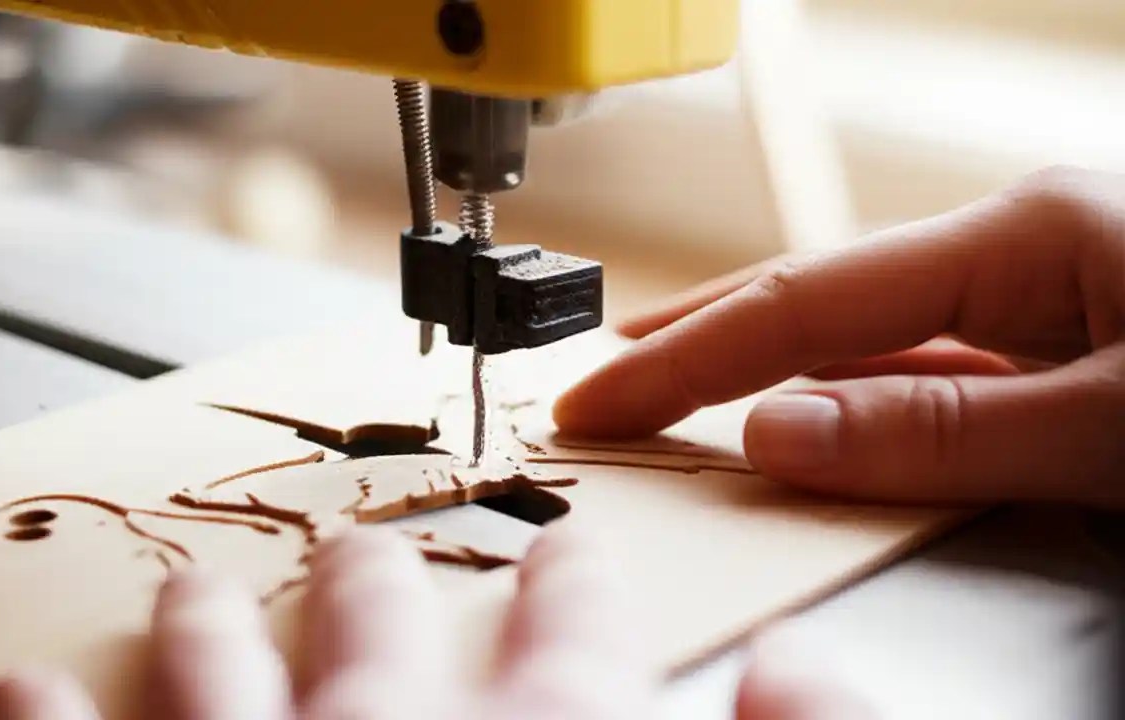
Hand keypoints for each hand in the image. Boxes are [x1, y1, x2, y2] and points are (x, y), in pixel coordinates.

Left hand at [0, 524, 870, 718]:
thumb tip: (805, 680)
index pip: (573, 644)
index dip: (576, 592)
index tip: (566, 553)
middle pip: (382, 636)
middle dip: (378, 586)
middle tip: (366, 550)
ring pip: (221, 681)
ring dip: (209, 632)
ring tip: (193, 598)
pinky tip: (16, 687)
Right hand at [555, 166, 1124, 506]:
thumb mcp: (1117, 426)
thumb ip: (944, 436)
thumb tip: (777, 433)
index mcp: (1027, 234)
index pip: (806, 302)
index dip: (685, 357)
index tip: (601, 399)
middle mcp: (1017, 250)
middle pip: (811, 296)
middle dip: (694, 336)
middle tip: (604, 377)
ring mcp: (1036, 293)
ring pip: (859, 336)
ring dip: (760, 370)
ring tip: (673, 390)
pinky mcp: (1056, 342)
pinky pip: (918, 373)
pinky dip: (844, 402)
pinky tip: (801, 420)